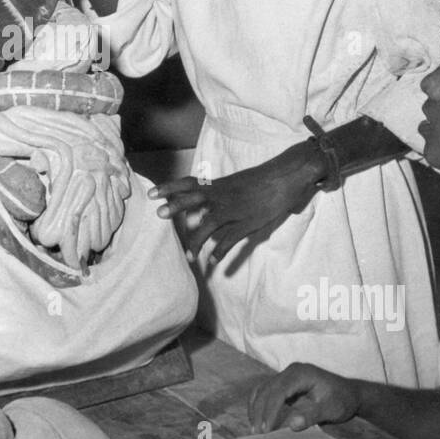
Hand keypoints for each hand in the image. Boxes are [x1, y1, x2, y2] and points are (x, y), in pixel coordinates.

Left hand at [149, 140, 326, 266]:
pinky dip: (222, 252)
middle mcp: (223, 196)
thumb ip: (219, 193)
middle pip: (194, 200)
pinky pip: (231, 240)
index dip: (170, 188)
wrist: (286, 176)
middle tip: (160, 215)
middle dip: (177, 207)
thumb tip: (202, 202)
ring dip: (197, 241)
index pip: (189, 184)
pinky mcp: (248, 223)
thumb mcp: (236, 183)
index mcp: (219, 185)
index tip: (153, 194)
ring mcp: (235, 210)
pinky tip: (214, 262)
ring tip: (189, 256)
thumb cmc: (261, 179)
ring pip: (210, 226)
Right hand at [248, 362, 361, 432]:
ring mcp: (286, 375)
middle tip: (257, 433)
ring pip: (263, 389)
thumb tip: (292, 425)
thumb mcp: (330, 409)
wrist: (350, 393)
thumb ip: (312, 415)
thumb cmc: (342, 400)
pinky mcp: (285, 382)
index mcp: (301, 374)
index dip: (269, 411)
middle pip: (267, 390)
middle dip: (259, 411)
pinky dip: (259, 404)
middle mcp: (290, 371)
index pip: (278, 391)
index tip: (266, 430)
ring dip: (256, 408)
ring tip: (254, 429)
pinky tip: (257, 419)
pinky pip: (266, 391)